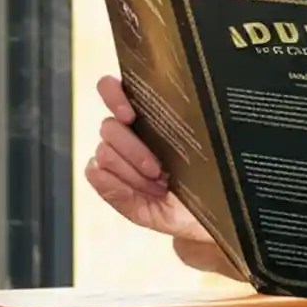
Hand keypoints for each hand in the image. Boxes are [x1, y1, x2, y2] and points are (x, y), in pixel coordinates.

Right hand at [84, 75, 210, 242]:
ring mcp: (116, 159)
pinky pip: (96, 175)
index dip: (114, 95)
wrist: (210, 217)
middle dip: (134, 150)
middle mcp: (128, 134)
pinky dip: (117, 186)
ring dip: (132, 173)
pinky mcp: (109, 184)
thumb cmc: (210, 180)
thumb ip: (184, 129)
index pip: (112, 89)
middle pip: (108, 127)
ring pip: (104, 153)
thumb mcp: (205, 153)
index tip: (130, 115)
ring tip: (158, 186)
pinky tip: (142, 193)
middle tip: (159, 170)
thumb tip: (165, 116)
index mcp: (149, 117)